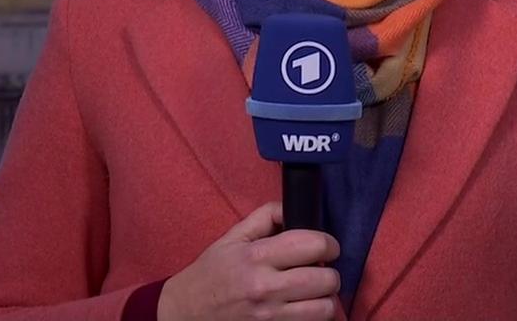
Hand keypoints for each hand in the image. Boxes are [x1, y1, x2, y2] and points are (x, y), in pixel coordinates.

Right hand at [157, 202, 340, 320]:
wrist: (186, 312)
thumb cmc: (211, 272)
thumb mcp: (232, 237)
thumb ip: (264, 217)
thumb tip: (292, 206)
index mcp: (257, 256)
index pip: (312, 245)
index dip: (329, 244)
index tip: (326, 246)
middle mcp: (266, 287)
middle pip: (325, 279)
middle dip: (330, 272)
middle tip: (321, 270)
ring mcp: (270, 316)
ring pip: (324, 308)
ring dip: (326, 298)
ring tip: (315, 292)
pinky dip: (314, 317)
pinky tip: (305, 308)